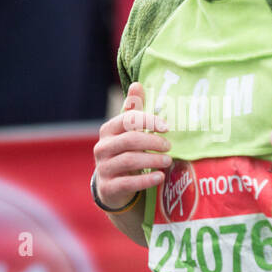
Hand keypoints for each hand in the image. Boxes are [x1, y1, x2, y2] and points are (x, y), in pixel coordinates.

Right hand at [92, 82, 171, 207]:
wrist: (111, 186)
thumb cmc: (124, 152)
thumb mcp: (128, 132)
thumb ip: (133, 110)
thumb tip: (138, 84)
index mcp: (108, 130)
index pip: (128, 119)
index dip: (148, 121)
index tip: (166, 127)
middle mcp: (102, 148)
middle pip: (130, 140)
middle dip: (153, 141)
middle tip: (169, 146)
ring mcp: (103, 168)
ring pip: (130, 160)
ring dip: (152, 160)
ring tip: (168, 161)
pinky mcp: (108, 187)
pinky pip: (128, 183)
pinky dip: (146, 180)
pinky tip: (160, 177)